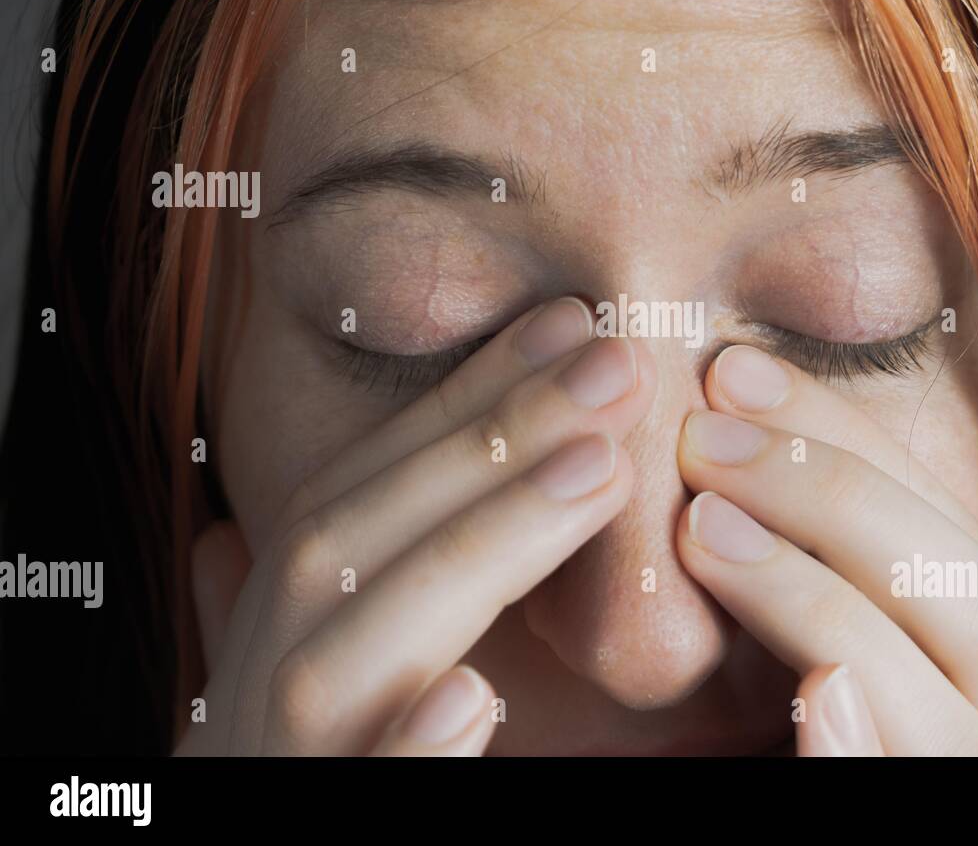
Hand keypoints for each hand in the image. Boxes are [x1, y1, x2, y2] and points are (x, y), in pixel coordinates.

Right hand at [177, 298, 656, 754]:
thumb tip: (221, 541)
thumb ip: (298, 628)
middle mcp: (251, 700)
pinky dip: (403, 753)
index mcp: (266, 651)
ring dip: (473, 546)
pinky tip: (472, 696)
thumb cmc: (316, 776)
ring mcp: (280, 768)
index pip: (359, 498)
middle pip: (357, 542)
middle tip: (612, 361)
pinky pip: (353, 798)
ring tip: (596, 467)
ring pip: (354, 650)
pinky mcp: (313, 829)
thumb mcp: (306, 703)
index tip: (563, 326)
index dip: (456, 405)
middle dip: (485, 441)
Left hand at [675, 345, 977, 755]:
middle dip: (837, 498)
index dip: (844, 438)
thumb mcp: (787, 650)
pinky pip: (902, 790)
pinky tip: (822, 697)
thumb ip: (802, 562)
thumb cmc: (756, 744)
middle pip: (975, 597)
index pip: (946, 531)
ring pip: (948, 710)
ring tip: (703, 530)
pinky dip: (858, 757)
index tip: (735, 370)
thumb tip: (728, 425)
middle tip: (702, 436)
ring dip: (819, 605)